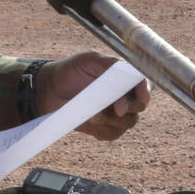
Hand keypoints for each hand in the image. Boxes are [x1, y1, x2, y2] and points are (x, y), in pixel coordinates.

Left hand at [35, 51, 149, 140]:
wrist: (49, 90)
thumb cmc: (70, 70)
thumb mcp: (89, 59)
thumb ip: (110, 63)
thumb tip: (128, 73)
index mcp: (124, 77)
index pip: (145, 84)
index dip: (146, 90)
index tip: (141, 96)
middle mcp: (124, 96)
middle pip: (139, 106)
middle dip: (129, 107)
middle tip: (116, 108)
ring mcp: (115, 114)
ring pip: (128, 122)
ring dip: (113, 120)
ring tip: (94, 115)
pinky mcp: (104, 128)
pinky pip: (113, 134)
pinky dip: (105, 130)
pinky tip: (92, 123)